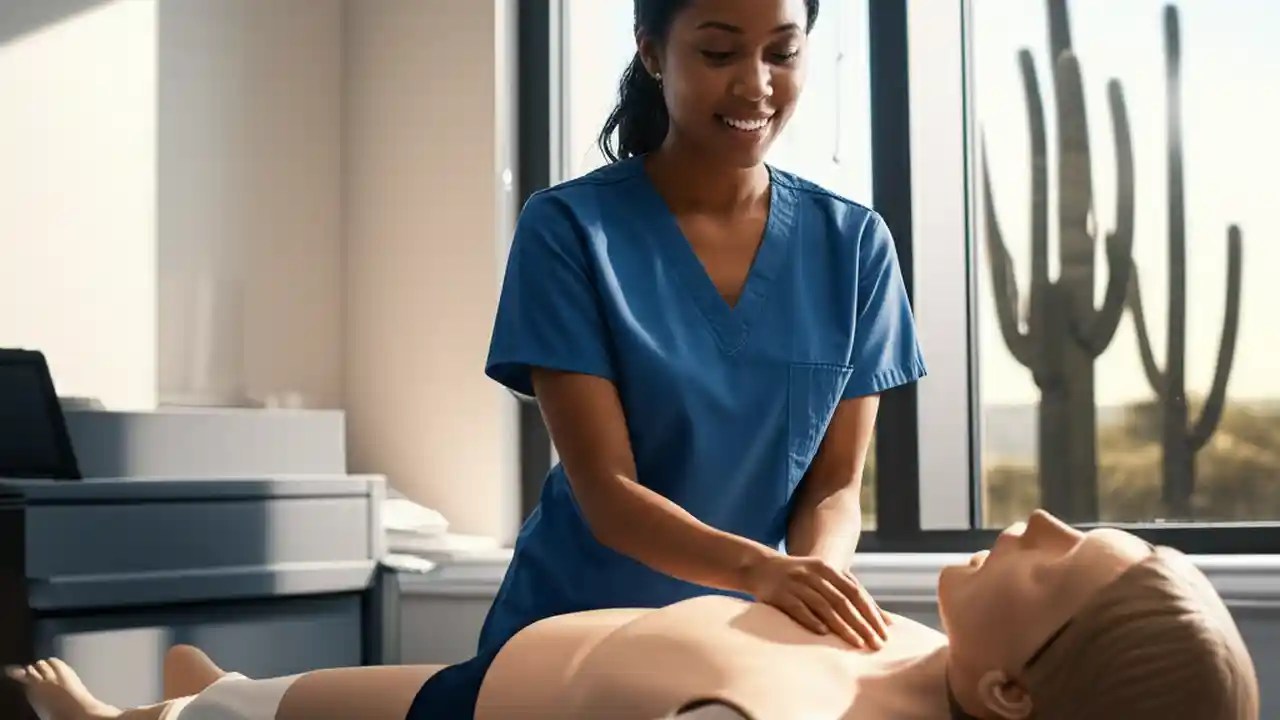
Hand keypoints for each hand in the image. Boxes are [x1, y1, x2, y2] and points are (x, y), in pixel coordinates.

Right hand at [743, 552, 889, 648]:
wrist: (760, 566)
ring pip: (824, 606)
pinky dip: (811, 620)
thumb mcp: (823, 577)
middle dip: (862, 624)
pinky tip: (823, 634)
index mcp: (827, 568)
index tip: (884, 633)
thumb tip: (882, 619)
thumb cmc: (799, 578)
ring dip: (842, 626)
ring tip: (856, 643)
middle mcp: (814, 574)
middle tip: (875, 644)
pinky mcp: (780, 593)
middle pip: (843, 601)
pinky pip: (798, 608)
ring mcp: (796, 583)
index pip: (856, 592)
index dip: (871, 612)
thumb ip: (848, 593)